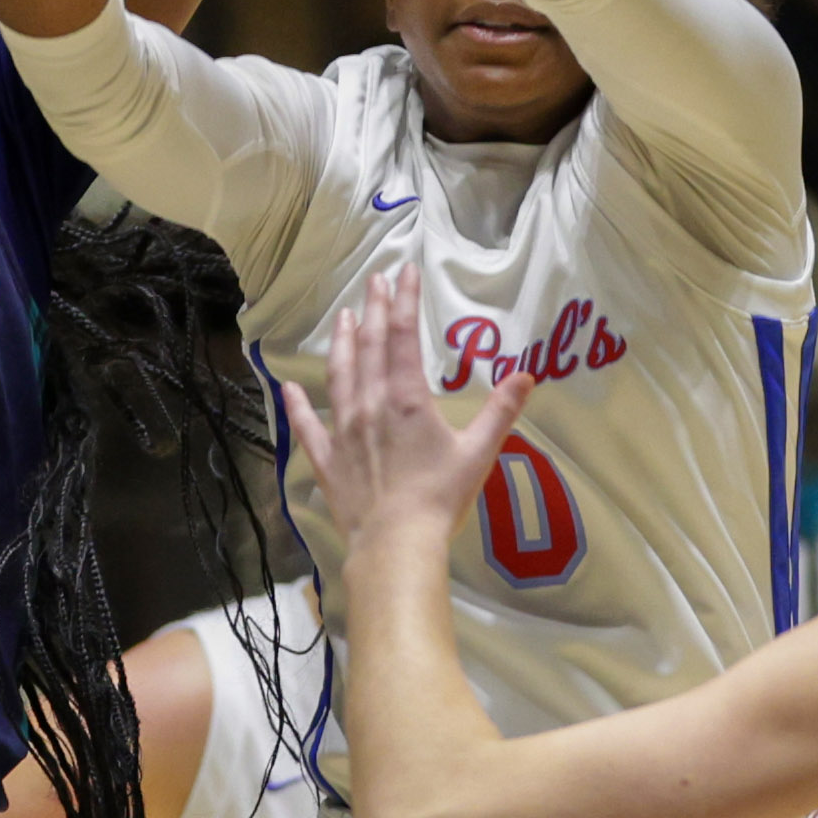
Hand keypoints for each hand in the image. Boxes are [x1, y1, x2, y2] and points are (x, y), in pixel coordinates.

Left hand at [281, 266, 531, 544]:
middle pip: (368, 345)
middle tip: (375, 280)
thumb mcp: (479, 452)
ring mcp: (342, 430)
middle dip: (372, 309)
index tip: (405, 272)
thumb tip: (528, 375)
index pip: (402, 335)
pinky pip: (307, 424)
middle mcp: (370, 404)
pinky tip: (289, 385)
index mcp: (407, 397)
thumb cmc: (440, 497)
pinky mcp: (325, 458)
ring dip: (341, 342)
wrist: (395, 545)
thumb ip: (502, 411)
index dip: (404, 300)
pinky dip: (296, 403)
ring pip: (338, 374)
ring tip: (342, 317)